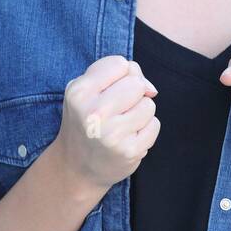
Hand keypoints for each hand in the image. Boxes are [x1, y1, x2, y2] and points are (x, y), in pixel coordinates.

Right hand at [56, 55, 159, 193]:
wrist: (77, 167)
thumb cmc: (87, 120)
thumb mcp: (88, 90)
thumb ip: (118, 74)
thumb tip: (150, 88)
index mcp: (79, 92)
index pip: (120, 63)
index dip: (120, 76)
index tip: (107, 91)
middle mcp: (93, 113)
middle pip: (137, 84)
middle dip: (132, 95)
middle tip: (115, 111)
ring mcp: (111, 134)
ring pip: (148, 105)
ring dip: (140, 114)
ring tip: (120, 126)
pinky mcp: (129, 151)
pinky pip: (154, 125)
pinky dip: (145, 131)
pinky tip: (127, 139)